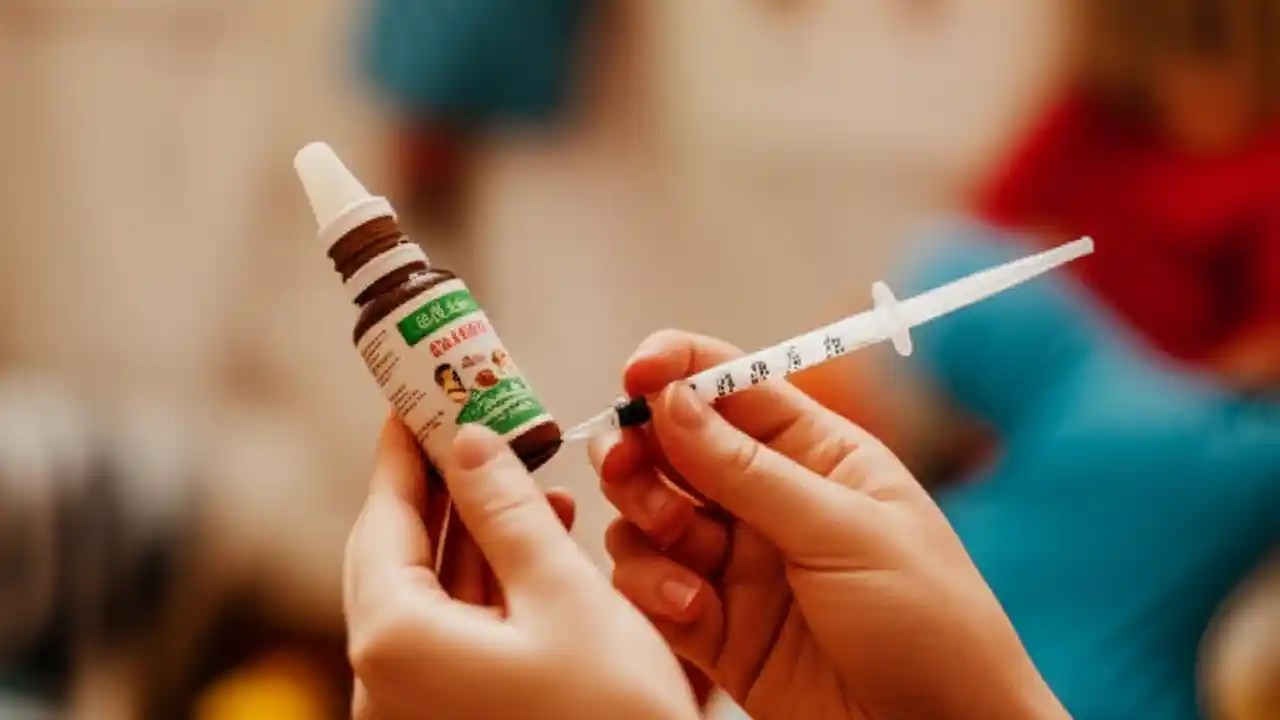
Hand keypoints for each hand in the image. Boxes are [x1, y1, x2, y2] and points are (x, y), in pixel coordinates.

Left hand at [346, 417, 699, 719]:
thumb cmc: (608, 718)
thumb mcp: (564, 596)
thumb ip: (508, 511)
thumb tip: (470, 442)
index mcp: (395, 639)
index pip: (383, 516)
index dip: (401, 448)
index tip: (412, 395)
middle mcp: (386, 676)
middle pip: (398, 549)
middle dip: (437, 481)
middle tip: (464, 417)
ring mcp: (417, 700)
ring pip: (430, 587)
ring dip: (471, 525)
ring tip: (516, 463)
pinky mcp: (452, 713)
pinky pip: (456, 625)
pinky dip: (489, 576)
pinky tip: (537, 532)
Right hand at [593, 330, 1066, 719]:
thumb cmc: (932, 625)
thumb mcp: (846, 532)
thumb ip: (748, 470)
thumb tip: (671, 398)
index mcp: (817, 455)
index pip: (734, 387)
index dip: (678, 369)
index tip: (635, 374)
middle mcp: (768, 501)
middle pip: (674, 448)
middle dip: (640, 449)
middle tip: (626, 465)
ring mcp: (738, 564)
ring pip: (649, 516)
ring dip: (642, 521)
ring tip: (677, 544)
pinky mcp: (714, 627)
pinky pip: (651, 587)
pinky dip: (651, 589)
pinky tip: (688, 607)